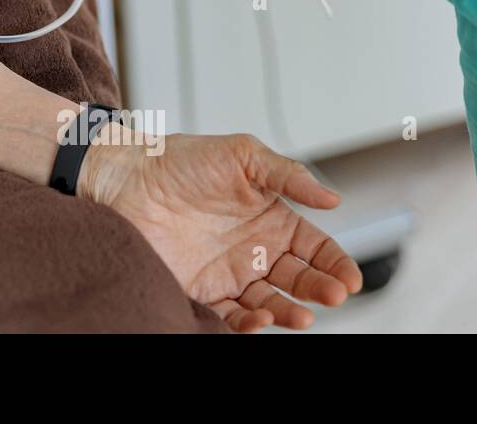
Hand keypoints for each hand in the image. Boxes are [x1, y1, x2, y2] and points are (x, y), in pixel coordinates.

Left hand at [80, 130, 362, 332]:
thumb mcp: (243, 155)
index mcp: (271, 218)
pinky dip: (249, 322)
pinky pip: (230, 315)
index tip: (350, 278)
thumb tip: (333, 198)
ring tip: (303, 316)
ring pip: (270, 302)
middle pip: (299, 278)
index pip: (316, 247)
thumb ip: (288, 176)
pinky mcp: (200, 291)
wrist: (126, 178)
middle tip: (334, 294)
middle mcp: (254, 249)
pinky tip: (262, 317)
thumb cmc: (180, 160)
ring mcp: (228, 272)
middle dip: (320, 289)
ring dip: (290, 312)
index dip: (336, 263)